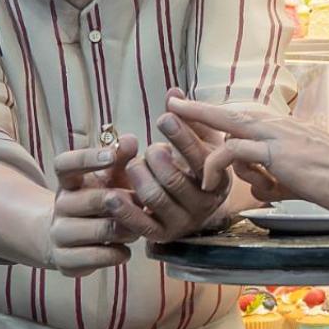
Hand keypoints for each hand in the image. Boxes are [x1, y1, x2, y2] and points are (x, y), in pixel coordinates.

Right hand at [46, 136, 160, 277]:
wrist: (68, 240)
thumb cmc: (99, 201)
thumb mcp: (110, 178)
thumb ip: (120, 159)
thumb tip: (130, 139)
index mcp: (68, 182)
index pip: (66, 164)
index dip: (87, 159)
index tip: (111, 156)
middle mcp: (59, 206)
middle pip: (93, 200)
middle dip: (125, 202)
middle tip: (144, 203)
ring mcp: (59, 234)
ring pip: (101, 230)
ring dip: (127, 228)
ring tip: (137, 228)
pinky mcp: (65, 261)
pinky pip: (99, 257)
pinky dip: (119, 253)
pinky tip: (125, 249)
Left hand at [126, 94, 238, 241]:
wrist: (195, 211)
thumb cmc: (194, 168)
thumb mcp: (199, 142)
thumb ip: (189, 118)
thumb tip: (174, 92)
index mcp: (217, 177)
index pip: (200, 156)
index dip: (182, 136)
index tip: (164, 117)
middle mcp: (204, 203)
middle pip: (174, 179)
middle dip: (156, 158)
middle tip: (150, 149)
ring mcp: (182, 222)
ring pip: (155, 198)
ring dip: (139, 177)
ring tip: (133, 165)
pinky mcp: (161, 236)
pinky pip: (140, 225)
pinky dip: (124, 210)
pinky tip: (111, 195)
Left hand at [166, 96, 328, 218]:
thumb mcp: (297, 180)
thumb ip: (272, 177)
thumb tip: (256, 184)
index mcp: (284, 129)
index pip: (244, 115)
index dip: (218, 113)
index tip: (195, 109)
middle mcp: (279, 125)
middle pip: (230, 111)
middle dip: (198, 108)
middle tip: (171, 102)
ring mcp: (279, 136)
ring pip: (229, 124)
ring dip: (202, 137)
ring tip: (184, 150)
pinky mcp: (279, 152)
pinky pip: (235, 151)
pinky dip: (216, 163)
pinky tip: (207, 181)